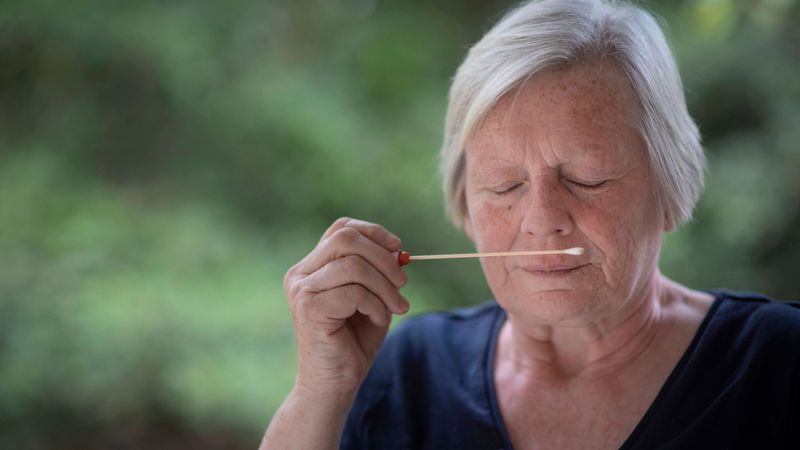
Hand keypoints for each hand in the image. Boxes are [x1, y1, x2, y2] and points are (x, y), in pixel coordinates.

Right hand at [283, 217, 408, 396]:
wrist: (335, 384)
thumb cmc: (354, 341)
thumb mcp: (372, 297)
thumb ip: (379, 271)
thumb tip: (397, 249)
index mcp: (312, 266)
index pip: (341, 229)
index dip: (373, 232)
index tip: (398, 248)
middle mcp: (301, 274)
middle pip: (346, 239)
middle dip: (383, 258)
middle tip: (403, 283)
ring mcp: (301, 290)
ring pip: (353, 265)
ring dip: (384, 286)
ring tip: (396, 307)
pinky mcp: (309, 309)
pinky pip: (353, 292)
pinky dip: (375, 304)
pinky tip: (378, 319)